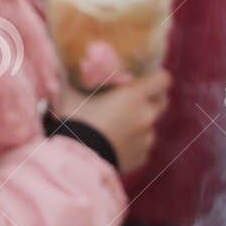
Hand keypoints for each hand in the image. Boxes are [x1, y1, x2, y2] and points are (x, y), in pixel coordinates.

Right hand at [56, 71, 171, 173]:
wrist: (76, 159)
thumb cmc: (74, 120)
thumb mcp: (70, 93)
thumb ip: (73, 79)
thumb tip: (62, 66)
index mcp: (134, 96)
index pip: (163, 80)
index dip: (157, 77)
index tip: (148, 77)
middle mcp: (146, 117)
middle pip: (162, 102)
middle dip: (152, 98)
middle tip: (134, 97)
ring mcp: (146, 139)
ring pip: (150, 125)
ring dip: (138, 122)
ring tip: (116, 124)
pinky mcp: (142, 157)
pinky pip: (141, 145)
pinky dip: (132, 142)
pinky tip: (114, 143)